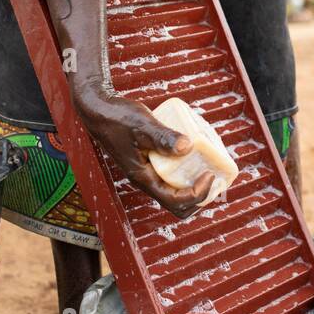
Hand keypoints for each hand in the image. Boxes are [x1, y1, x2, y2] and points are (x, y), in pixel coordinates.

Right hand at [72, 83, 214, 218]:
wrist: (98, 110)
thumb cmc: (117, 118)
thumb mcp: (141, 126)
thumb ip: (162, 137)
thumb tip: (187, 147)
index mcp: (143, 178)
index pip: (175, 202)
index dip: (197, 194)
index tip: (209, 175)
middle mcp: (147, 179)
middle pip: (178, 204)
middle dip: (200, 196)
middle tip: (215, 177)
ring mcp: (149, 171)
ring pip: (176, 190)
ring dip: (195, 185)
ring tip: (210, 167)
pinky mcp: (150, 161)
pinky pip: (172, 174)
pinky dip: (187, 169)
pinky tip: (195, 151)